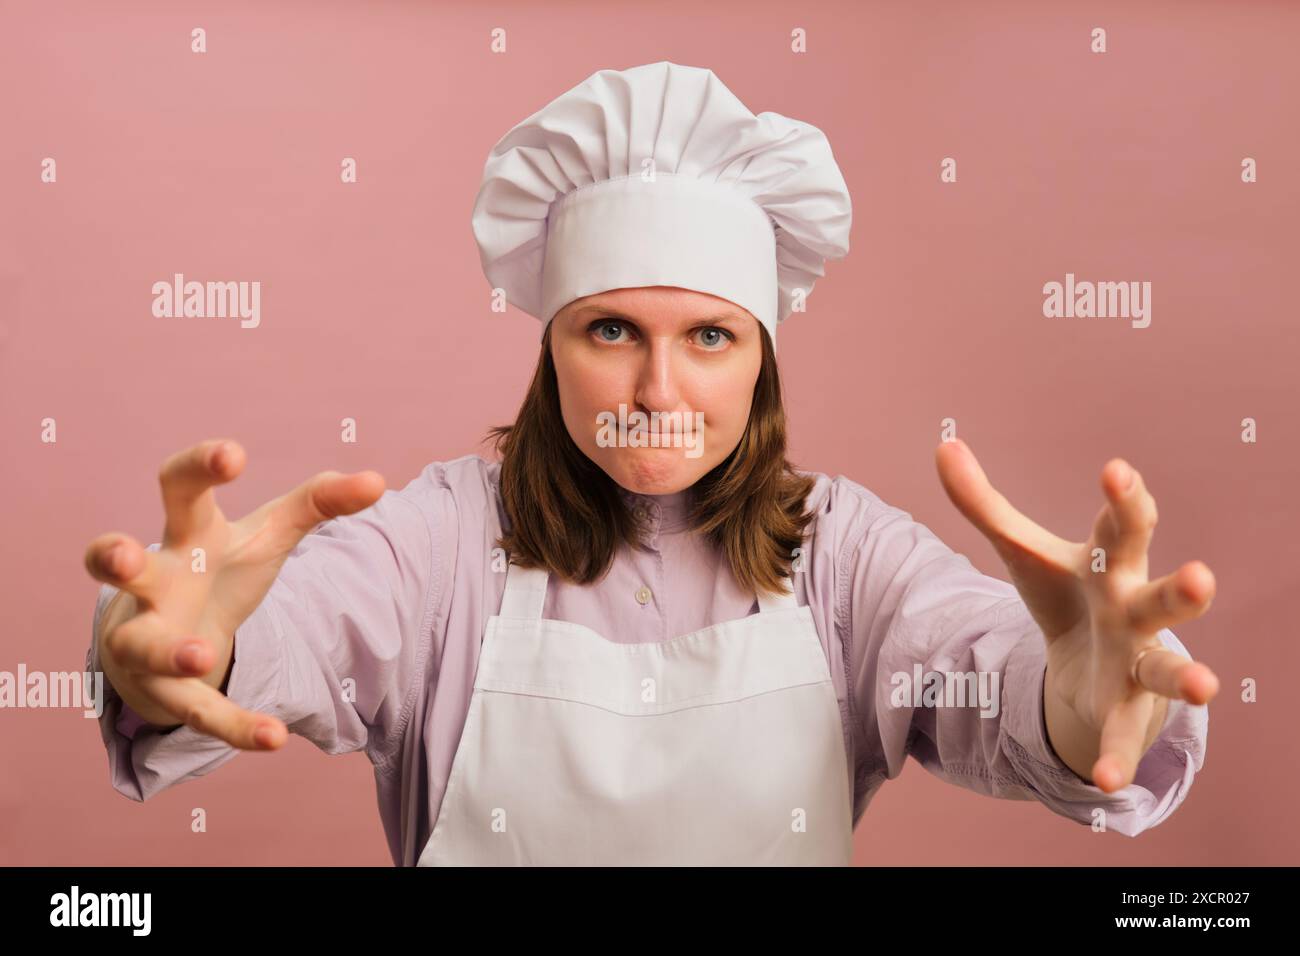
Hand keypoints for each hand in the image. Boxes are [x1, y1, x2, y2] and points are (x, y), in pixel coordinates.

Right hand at [84, 439, 384, 750]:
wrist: (167, 634)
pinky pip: (198, 712)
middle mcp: (156, 582)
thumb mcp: (271, 532)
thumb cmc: (220, 566)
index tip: (232, 455)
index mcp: (186, 534)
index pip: (178, 489)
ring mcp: (149, 637)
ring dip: (168, 649)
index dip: (197, 467)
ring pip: (142, 644)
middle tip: (127, 555)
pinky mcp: (169, 691)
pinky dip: (235, 726)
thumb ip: (320, 502)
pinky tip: (275, 738)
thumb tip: (378, 480)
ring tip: (203, 654)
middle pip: (120, 564)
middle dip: (115, 558)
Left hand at [935, 438, 1218, 792]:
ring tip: (1207, 687)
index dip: (1124, 498)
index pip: (1124, 525)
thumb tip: (942, 443)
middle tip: (1200, 578)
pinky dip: (1118, 758)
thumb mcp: (1023, 550)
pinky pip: (1123, 735)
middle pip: (1160, 596)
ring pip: (1166, 666)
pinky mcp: (1122, 706)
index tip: (1116, 471)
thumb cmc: (1068, 592)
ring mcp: (1136, 660)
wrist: (1091, 662)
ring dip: (1185, 677)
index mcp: (1110, 563)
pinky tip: (1106, 783)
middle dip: (1182, 590)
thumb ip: (983, 502)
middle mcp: (1134, 608)